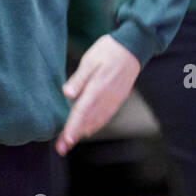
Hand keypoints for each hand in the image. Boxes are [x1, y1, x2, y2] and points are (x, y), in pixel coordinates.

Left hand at [56, 34, 139, 154]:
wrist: (133, 47)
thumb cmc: (108, 50)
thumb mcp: (90, 60)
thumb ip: (78, 79)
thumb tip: (67, 94)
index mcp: (98, 88)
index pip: (82, 112)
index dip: (72, 128)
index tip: (65, 141)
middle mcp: (107, 98)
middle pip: (88, 121)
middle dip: (74, 135)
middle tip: (61, 148)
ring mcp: (114, 100)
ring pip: (97, 121)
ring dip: (83, 132)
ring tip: (70, 142)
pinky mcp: (118, 99)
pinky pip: (106, 116)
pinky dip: (96, 125)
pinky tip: (88, 130)